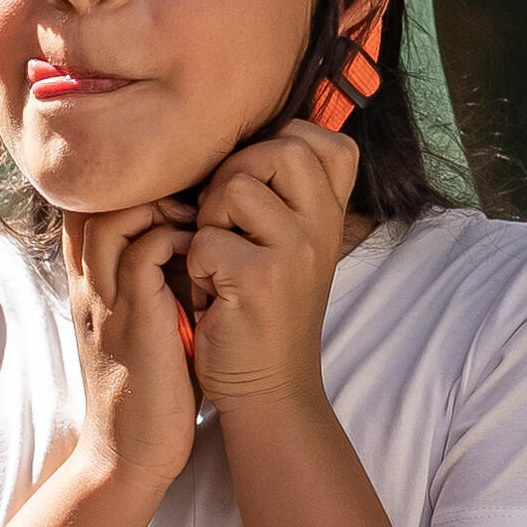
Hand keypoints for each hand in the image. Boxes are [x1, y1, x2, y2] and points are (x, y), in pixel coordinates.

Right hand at [60, 203, 198, 489]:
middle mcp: (89, 286)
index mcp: (90, 287)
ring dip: (161, 205)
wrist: (131, 453)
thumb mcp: (146, 326)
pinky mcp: (132, 318)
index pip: (88, 211)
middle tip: (189, 197)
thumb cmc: (150, 391)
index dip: (125, 189)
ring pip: (113, 214)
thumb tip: (196, 247)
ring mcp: (106, 300)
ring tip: (196, 221)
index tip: (174, 194)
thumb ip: (157, 286)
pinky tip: (203, 254)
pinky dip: (177, 239)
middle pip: (92, 200)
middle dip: (143, 185)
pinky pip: (145, 250)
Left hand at [174, 121, 358, 398]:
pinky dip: (195, 263)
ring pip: (237, 187)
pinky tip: (210, 290)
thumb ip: (281, 198)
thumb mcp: (288, 247)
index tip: (252, 190)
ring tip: (215, 257)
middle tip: (221, 223)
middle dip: (233, 177)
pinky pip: (206, 238)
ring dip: (209, 220)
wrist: (267, 386)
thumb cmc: (261, 311)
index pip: (322, 139)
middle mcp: (324, 226)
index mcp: (331, 214)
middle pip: (278, 150)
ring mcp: (298, 251)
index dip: (274, 148)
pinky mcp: (260, 278)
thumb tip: (238, 143)